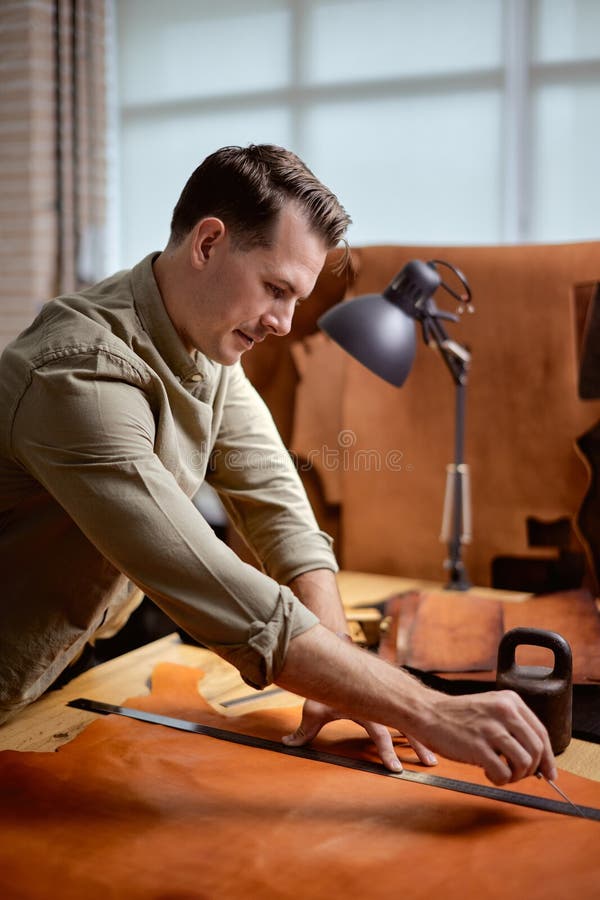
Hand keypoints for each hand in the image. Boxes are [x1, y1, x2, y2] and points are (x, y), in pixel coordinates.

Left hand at [282, 698, 437, 772]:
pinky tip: (432, 739)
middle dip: (417, 745)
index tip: (395, 769)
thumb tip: (287, 743)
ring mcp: (389, 700)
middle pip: (404, 726)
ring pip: (411, 720)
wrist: (339, 658)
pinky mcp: (393, 700)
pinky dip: (420, 727)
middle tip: (430, 763)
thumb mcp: (314, 708)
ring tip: (433, 758)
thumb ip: (304, 730)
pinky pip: (409, 715)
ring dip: (422, 738)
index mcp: (366, 709)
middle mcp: (381, 704)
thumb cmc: (326, 687)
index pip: (380, 733)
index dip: (386, 752)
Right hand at [421, 689, 556, 785]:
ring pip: (524, 763)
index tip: (550, 773)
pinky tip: (488, 774)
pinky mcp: (478, 746)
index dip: (548, 757)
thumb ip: (514, 728)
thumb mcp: (491, 710)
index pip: (541, 733)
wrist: (428, 714)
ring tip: (501, 773)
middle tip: (518, 775)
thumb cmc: (458, 716)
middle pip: (537, 750)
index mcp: (510, 701)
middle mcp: (504, 711)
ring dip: (515, 776)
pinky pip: (504, 773)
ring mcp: (491, 728)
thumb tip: (538, 760)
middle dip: (531, 769)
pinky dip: (500, 780)